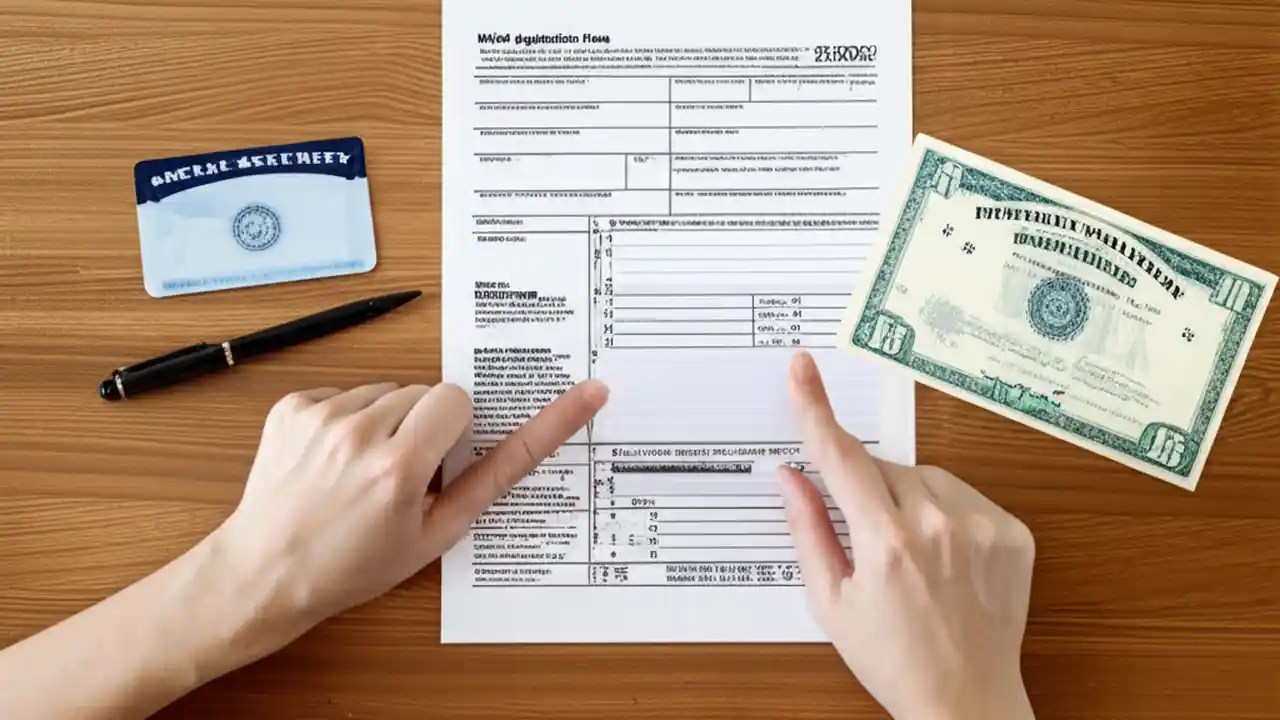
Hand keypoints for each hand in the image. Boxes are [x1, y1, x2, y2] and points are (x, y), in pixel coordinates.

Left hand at [213, 380, 607, 654]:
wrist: (265, 571)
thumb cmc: (355, 564)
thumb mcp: (436, 534)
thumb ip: (493, 477)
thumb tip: (555, 421)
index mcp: (399, 466)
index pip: (455, 399)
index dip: (462, 424)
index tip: (529, 386)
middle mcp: (358, 433)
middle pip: (423, 394)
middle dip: (425, 426)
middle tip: (405, 475)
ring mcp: (320, 416)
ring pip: (385, 391)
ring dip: (386, 421)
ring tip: (365, 471)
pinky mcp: (293, 407)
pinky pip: (344, 393)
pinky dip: (347, 418)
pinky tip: (334, 461)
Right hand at [779, 352, 1035, 719]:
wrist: (966, 701)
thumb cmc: (894, 660)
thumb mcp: (831, 602)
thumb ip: (807, 530)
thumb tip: (790, 476)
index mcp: (885, 544)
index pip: (839, 456)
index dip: (814, 407)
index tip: (801, 368)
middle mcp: (937, 526)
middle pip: (881, 467)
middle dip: (864, 489)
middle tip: (868, 543)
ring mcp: (982, 526)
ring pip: (923, 476)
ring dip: (907, 497)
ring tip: (910, 555)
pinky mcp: (1012, 531)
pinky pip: (964, 494)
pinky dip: (947, 512)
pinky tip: (945, 556)